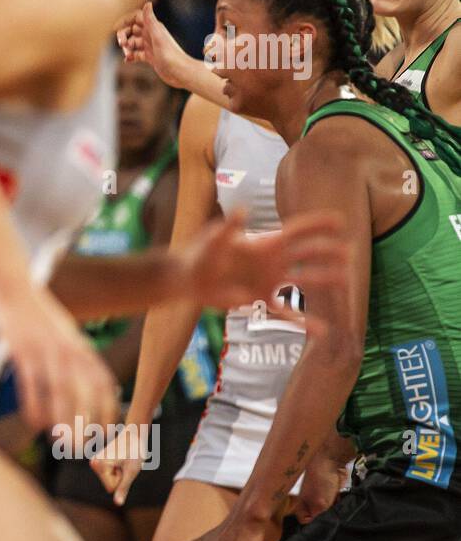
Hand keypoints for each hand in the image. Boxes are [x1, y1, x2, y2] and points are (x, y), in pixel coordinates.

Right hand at [0, 284, 119, 436]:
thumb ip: (80, 355)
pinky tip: (34, 422)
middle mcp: (68, 350)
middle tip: (82, 447)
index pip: (102, 382)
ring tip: (60, 442)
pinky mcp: (22, 351)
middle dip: (84, 422)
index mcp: (81, 346)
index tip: (105, 431)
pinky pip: (31, 384)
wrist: (14, 287)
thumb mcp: (68, 332)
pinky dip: (34, 406)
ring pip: (58, 391)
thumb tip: (96, 380)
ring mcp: (45, 350)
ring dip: (60, 419)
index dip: (107, 408)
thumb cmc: (40, 314)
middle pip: (82, 392)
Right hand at [90, 421, 146, 506]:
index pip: (111, 489)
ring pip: (109, 481)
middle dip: (120, 477)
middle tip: (125, 463)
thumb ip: (123, 489)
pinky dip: (116, 471)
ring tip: (123, 461)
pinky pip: (109, 476)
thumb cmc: (135, 452)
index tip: (125, 466)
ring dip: (119, 474)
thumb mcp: (131, 472)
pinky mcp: (98, 461)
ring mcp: (95, 461)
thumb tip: (118, 503)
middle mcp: (94, 462)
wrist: (134, 435)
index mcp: (99, 464)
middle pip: (109, 486)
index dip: (122, 480)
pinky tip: (120, 460)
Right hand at [114, 2, 189, 84]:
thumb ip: (151, 20)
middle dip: (124, 36)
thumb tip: (147, 3)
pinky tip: (127, 61)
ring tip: (128, 55)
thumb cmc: (170, 54)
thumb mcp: (158, 37)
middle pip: (132, 30)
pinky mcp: (150, 57)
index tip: (116, 28)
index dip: (125, 20)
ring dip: (127, 47)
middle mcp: (151, 35)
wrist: (180, 72)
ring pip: (133, 43)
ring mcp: (150, 46)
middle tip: (122, 44)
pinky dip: (131, 56)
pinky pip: (137, 54)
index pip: (136, 17)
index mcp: (153, 27)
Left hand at [180, 210, 348, 315]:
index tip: (340, 220)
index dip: (317, 224)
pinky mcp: (261, 301)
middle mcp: (273, 261)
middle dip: (328, 252)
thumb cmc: (201, 253)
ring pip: (304, 280)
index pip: (296, 231)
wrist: (189, 279)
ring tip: (347, 280)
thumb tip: (242, 210)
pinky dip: (304, 322)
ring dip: (325, 279)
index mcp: (265, 243)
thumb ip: (229, 227)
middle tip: (350, 252)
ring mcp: (270, 281)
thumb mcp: (215, 240)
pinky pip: (287, 314)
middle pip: (307, 254)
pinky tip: (323, 330)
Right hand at [293, 452, 347, 524]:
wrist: (331, 462)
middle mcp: (310, 504)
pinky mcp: (332, 496)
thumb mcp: (320, 504)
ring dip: (336, 511)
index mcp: (301, 506)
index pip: (306, 524)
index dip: (315, 526)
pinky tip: (341, 500)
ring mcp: (321, 499)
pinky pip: (337, 506)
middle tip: (332, 514)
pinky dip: (341, 505)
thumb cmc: (319, 480)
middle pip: (320, 519)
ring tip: (336, 504)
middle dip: (328, 518)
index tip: (324, 526)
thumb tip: (324, 530)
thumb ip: (320, 519)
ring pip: (330, 513)